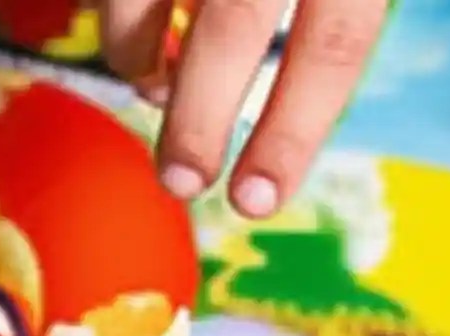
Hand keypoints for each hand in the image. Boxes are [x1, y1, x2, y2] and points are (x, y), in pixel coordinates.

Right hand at [101, 0, 388, 216]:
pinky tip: (134, 28)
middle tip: (180, 181)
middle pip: (233, 29)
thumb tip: (291, 107)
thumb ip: (327, 23)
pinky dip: (117, 18)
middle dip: (197, 119)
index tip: (254, 202)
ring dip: (136, 56)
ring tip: (151, 85)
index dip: (292, 133)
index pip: (332, 47)